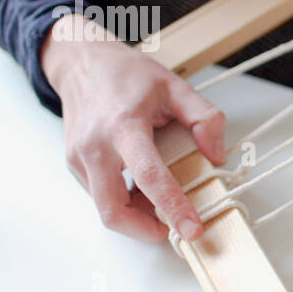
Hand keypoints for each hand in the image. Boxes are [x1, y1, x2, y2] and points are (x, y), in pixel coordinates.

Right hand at [41, 15, 226, 242]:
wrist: (81, 62)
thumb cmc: (126, 74)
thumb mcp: (175, 86)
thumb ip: (204, 118)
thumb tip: (217, 156)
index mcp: (123, 125)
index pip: (148, 176)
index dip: (172, 207)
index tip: (192, 229)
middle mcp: (95, 146)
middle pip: (113, 209)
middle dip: (146, 229)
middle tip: (177, 228)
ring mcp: (79, 159)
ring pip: (105, 209)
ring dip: (136, 217)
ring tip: (162, 202)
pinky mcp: (74, 165)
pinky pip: (100, 197)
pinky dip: (124, 203)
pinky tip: (142, 188)